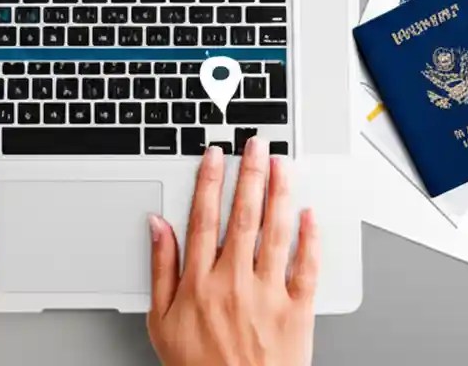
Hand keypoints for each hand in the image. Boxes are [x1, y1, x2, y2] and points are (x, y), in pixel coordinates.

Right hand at [147, 138, 319, 365]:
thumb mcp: (161, 322)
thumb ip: (161, 269)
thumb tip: (157, 227)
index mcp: (200, 282)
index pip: (203, 218)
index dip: (209, 181)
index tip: (215, 155)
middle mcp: (235, 281)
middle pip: (243, 215)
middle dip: (250, 173)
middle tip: (256, 144)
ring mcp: (268, 294)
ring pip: (276, 231)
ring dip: (280, 192)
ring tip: (283, 164)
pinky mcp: (298, 310)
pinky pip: (307, 266)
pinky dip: (309, 237)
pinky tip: (309, 214)